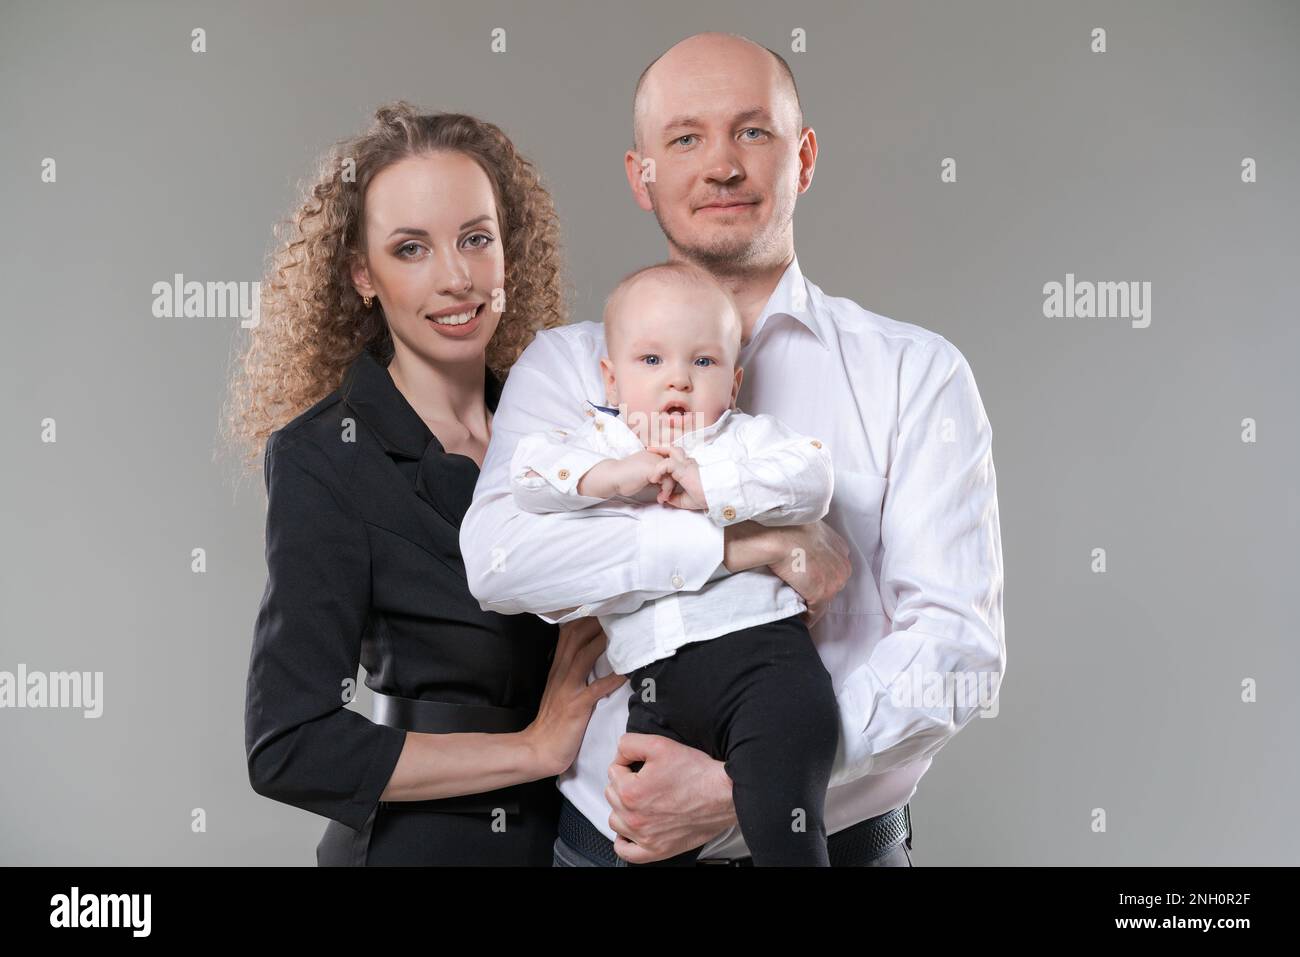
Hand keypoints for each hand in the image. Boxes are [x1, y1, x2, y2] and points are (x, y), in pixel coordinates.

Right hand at [521, 617, 627, 776]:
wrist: (539, 749)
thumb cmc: (553, 720)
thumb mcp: (559, 688)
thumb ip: (571, 669)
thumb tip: (589, 652)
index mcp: (558, 668)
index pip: (567, 634)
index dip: (583, 617)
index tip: (602, 605)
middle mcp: (561, 673)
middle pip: (575, 638)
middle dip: (594, 622)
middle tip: (616, 609)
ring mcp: (568, 689)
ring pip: (584, 657)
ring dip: (603, 642)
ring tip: (623, 631)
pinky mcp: (577, 706)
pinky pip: (596, 689)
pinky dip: (613, 678)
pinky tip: (627, 672)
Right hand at [577, 450, 669, 498]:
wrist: (612, 477)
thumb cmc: (624, 479)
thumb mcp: (643, 476)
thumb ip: (654, 477)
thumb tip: (665, 486)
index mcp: (652, 455)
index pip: (670, 465)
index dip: (671, 478)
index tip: (665, 491)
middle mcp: (655, 455)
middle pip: (675, 468)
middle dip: (673, 483)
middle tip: (667, 495)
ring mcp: (654, 460)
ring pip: (673, 474)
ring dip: (670, 489)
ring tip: (663, 498)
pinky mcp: (653, 468)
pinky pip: (668, 480)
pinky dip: (666, 491)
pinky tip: (660, 498)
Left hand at [605, 733, 737, 862]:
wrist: (723, 795)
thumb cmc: (698, 774)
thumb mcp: (660, 744)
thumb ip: (630, 744)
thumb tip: (620, 753)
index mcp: (631, 792)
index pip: (613, 771)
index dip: (628, 762)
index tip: (642, 764)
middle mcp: (635, 818)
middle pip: (612, 795)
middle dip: (625, 783)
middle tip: (645, 779)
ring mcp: (645, 836)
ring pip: (615, 820)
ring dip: (623, 809)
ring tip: (640, 800)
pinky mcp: (657, 850)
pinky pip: (627, 851)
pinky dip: (624, 841)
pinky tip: (632, 829)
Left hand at [646, 447, 707, 509]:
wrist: (715, 496)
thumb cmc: (705, 497)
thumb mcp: (686, 500)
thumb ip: (675, 497)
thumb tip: (666, 498)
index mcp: (688, 469)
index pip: (675, 460)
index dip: (665, 460)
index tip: (655, 464)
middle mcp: (688, 463)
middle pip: (673, 450)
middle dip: (661, 449)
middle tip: (650, 450)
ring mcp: (687, 464)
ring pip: (671, 452)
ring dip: (659, 453)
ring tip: (648, 455)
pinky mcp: (685, 468)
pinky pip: (668, 464)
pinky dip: (659, 470)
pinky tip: (654, 478)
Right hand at [767, 520, 852, 627]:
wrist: (779, 536)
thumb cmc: (788, 528)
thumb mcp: (809, 527)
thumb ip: (814, 539)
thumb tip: (802, 547)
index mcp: (841, 548)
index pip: (833, 569)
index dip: (820, 576)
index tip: (807, 581)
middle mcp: (843, 566)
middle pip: (831, 585)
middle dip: (817, 590)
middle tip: (799, 595)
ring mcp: (834, 581)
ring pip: (824, 600)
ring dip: (810, 604)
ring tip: (796, 608)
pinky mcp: (822, 594)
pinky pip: (814, 613)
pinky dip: (805, 618)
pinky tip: (796, 620)